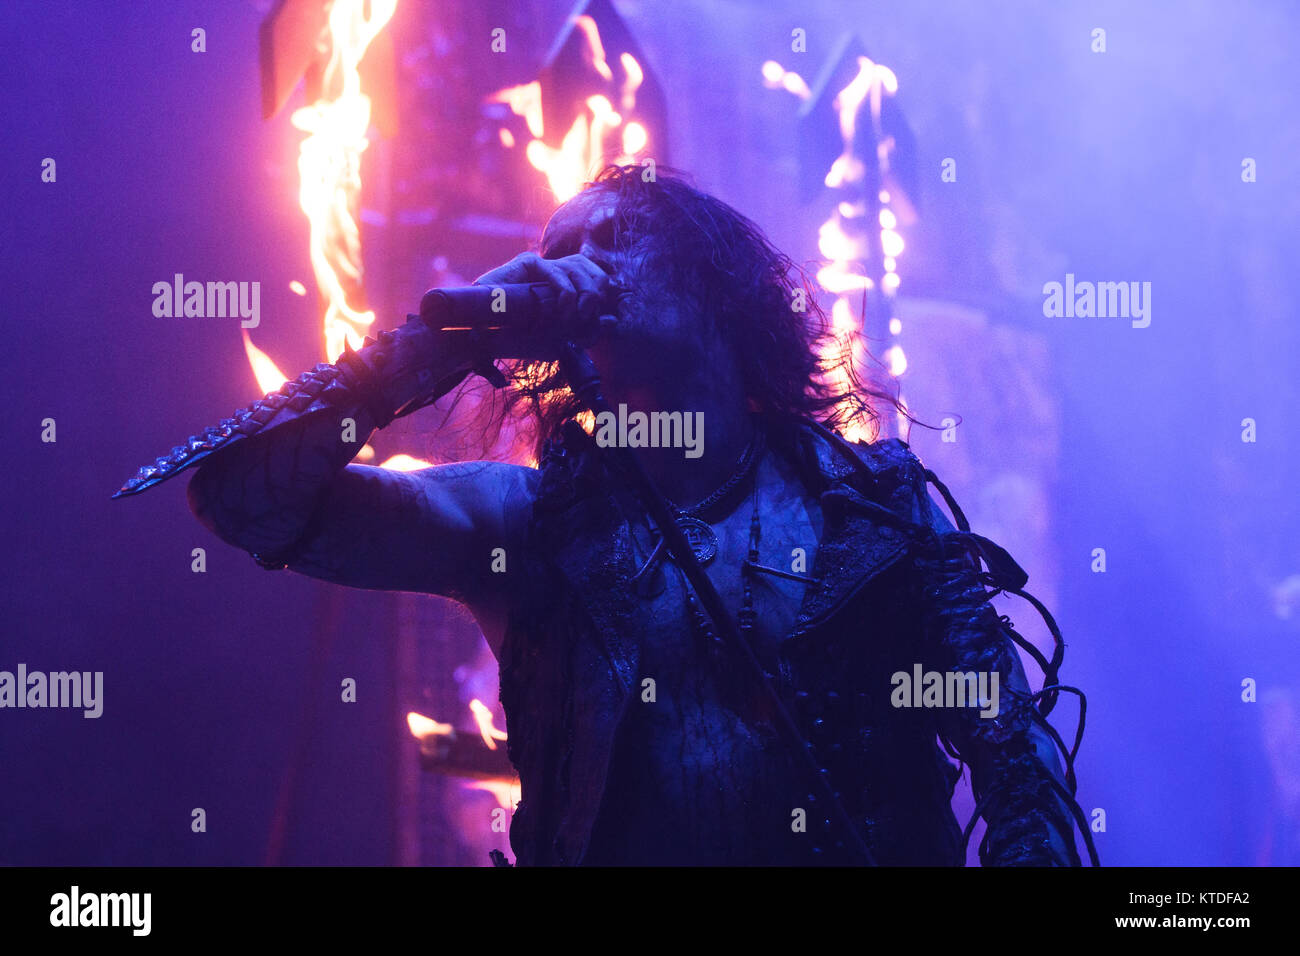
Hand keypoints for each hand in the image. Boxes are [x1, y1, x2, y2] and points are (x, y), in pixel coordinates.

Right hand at [475, 251, 617, 328]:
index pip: (598, 278)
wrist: (485, 337)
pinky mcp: (527, 263)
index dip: (605, 295)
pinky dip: (563, 291)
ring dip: (580, 294)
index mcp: (567, 287)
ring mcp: (542, 266)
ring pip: (578, 267)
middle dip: (596, 295)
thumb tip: (613, 321)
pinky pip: (554, 270)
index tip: (599, 318)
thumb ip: (586, 329)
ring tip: (569, 317)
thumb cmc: (521, 338)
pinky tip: (557, 310)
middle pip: (592, 270)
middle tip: (585, 317)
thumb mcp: (560, 338)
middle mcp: (557, 272)